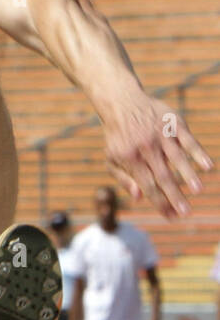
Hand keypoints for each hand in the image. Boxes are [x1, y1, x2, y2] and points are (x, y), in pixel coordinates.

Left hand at [102, 93, 212, 217]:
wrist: (122, 102)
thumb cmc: (118, 137)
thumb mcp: (112, 159)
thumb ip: (124, 179)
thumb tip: (139, 198)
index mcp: (130, 159)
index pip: (148, 186)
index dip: (160, 203)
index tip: (171, 217)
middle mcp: (146, 147)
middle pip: (163, 176)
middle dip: (175, 196)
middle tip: (186, 213)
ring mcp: (161, 134)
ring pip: (177, 158)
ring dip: (188, 175)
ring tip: (198, 191)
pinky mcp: (174, 123)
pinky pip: (188, 139)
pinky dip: (198, 152)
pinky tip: (208, 166)